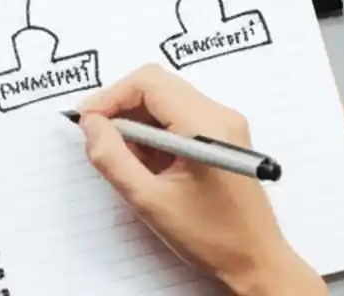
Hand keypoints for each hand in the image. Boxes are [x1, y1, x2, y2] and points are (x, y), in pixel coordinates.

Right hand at [77, 65, 325, 295]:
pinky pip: (178, 116)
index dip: (111, 96)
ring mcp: (224, 123)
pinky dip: (154, 132)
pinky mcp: (222, 134)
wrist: (256, 260)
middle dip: (121, 107)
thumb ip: (113, 159)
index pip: (149, 83)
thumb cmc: (211, 237)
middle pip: (157, 86)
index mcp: (206, 126)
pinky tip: (149, 164)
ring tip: (128, 160)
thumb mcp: (150, 202)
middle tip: (100, 139)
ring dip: (137, 122)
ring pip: (165, 99)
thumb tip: (91, 124)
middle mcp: (220, 115)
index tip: (87, 121)